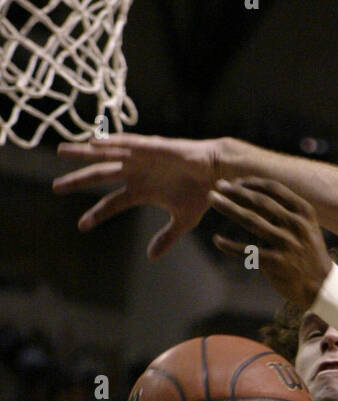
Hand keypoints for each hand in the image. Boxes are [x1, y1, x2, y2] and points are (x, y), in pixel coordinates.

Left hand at [54, 133, 221, 258]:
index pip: (111, 203)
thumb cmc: (201, 194)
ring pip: (106, 154)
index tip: (81, 226)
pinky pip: (127, 143)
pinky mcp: (152, 147)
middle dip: (77, 180)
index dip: (96, 214)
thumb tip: (151, 257)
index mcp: (141, 190)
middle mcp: (135, 172)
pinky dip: (111, 141)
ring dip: (84, 152)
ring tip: (62, 151)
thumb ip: (165, 238)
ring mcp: (141, 158)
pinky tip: (94, 142)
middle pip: (99, 175)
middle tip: (55, 187)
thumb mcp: (182, 222)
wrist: (217, 174)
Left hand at [209, 178, 331, 306]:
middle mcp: (295, 225)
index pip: (273, 189)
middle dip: (236, 191)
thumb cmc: (309, 254)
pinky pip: (248, 251)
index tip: (235, 182)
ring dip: (228, 207)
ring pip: (251, 220)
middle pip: (259, 201)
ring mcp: (286, 244)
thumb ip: (286, 212)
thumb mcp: (306, 227)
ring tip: (213, 200)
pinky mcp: (276, 263)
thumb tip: (254, 195)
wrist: (322, 286)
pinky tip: (217, 240)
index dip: (251, 183)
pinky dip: (230, 245)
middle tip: (217, 187)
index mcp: (303, 211)